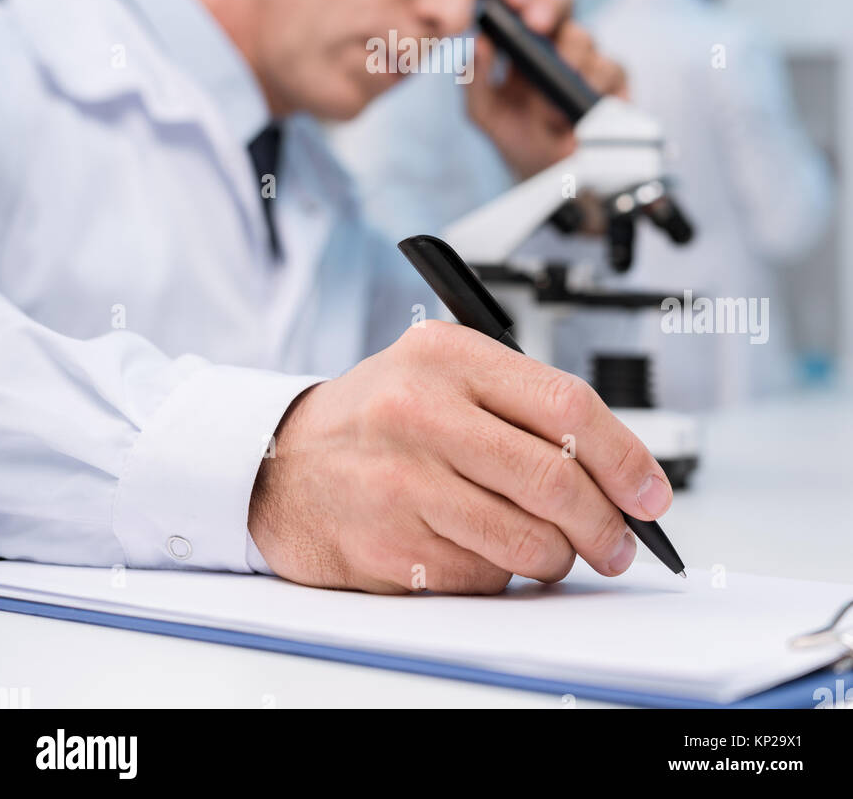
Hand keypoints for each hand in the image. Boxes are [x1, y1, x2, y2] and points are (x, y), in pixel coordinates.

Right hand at [248, 321, 672, 593]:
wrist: (280, 464)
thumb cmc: (378, 418)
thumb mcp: (441, 373)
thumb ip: (521, 402)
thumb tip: (618, 467)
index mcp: (448, 355)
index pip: (566, 406)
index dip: (625, 457)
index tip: (651, 494)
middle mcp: (422, 411)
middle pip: (555, 480)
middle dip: (605, 524)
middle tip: (618, 543)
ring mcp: (403, 481)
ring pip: (528, 541)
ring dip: (559, 559)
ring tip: (555, 552)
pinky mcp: (390, 544)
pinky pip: (484, 577)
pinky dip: (503, 576)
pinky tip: (485, 553)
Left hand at [467, 0, 626, 178]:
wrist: (551, 178)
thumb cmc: (517, 137)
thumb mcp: (485, 114)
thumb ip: (474, 80)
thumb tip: (478, 43)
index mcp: (524, 41)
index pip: (525, 4)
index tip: (512, 2)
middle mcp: (557, 43)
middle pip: (562, 0)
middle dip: (549, 5)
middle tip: (537, 25)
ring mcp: (588, 60)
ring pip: (585, 37)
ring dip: (566, 62)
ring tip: (551, 103)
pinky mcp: (616, 83)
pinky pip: (612, 67)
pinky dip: (594, 84)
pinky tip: (581, 104)